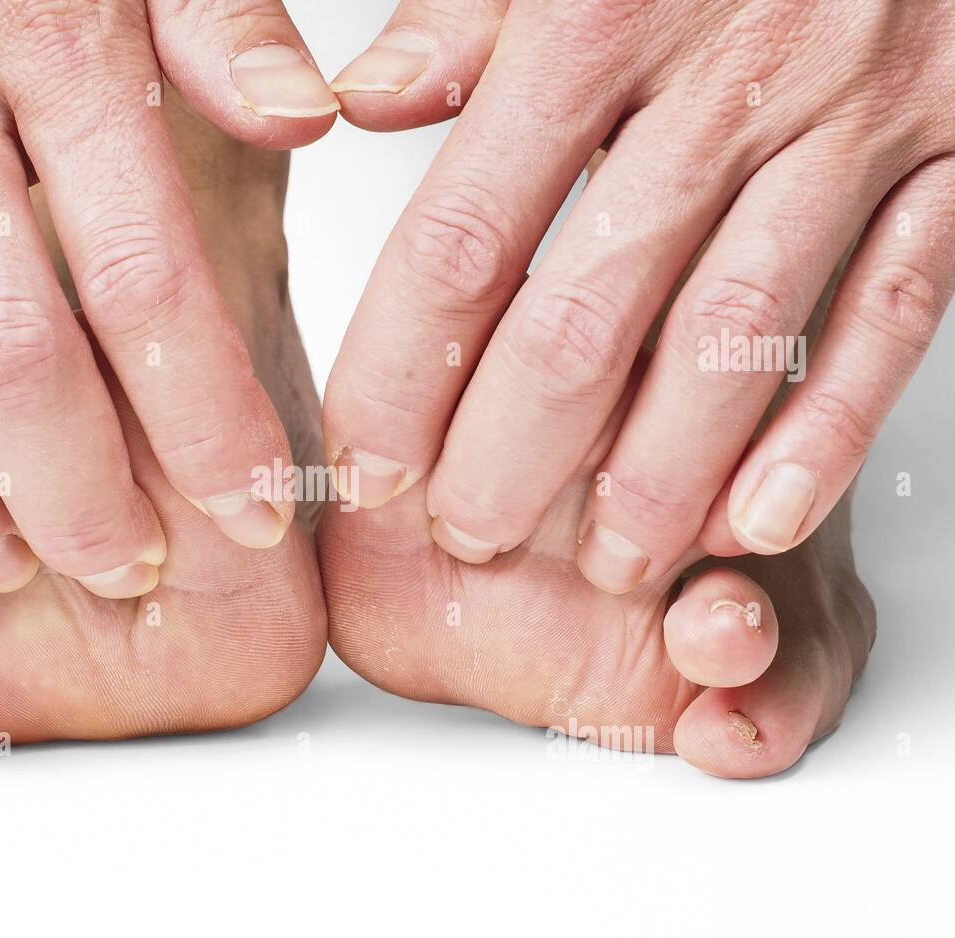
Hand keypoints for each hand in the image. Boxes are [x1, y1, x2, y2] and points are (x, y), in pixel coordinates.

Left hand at [324, 0, 954, 591]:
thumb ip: (467, 24)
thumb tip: (361, 100)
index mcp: (598, 14)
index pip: (466, 236)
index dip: (405, 369)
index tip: (372, 464)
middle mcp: (727, 75)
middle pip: (588, 315)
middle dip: (514, 453)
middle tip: (470, 537)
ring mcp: (850, 120)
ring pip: (732, 336)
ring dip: (661, 475)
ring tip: (609, 564)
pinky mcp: (954, 155)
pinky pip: (892, 310)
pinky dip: (826, 428)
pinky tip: (760, 518)